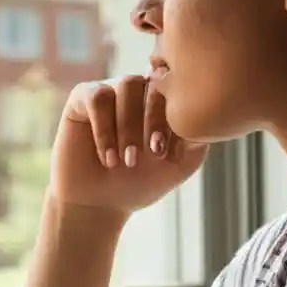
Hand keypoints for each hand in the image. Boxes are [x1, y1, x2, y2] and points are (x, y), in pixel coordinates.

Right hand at [51, 75, 207, 216]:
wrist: (97, 204)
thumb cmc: (138, 184)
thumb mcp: (180, 164)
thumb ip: (197, 137)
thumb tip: (204, 108)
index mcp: (164, 101)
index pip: (179, 87)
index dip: (173, 115)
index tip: (162, 151)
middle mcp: (139, 90)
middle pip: (154, 82)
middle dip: (154, 119)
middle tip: (150, 153)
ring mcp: (111, 90)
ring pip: (127, 84)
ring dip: (129, 125)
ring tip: (125, 161)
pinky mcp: (82, 97)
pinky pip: (98, 97)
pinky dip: (104, 129)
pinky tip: (108, 157)